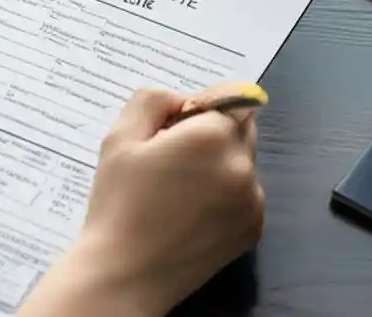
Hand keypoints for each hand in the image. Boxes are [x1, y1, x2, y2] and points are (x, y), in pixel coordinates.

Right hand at [20, 88, 261, 316]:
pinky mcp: (253, 228)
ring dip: (219, 163)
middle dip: (211, 133)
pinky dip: (224, 194)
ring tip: (177, 191)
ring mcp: (253, 200)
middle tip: (170, 160)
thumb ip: (154, 99)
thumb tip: (183, 101)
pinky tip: (189, 212)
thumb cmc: (118, 203)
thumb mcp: (120, 136)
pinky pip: (244, 194)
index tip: (168, 130)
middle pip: (240, 127)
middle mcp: (243, 164)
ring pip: (242, 161)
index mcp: (212, 136)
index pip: (228, 96)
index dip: (197, 108)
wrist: (126, 274)